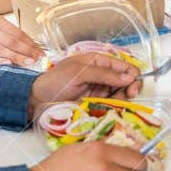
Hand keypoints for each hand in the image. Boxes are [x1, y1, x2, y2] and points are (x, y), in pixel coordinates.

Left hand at [27, 51, 141, 118]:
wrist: (38, 100)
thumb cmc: (55, 81)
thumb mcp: (79, 73)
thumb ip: (103, 74)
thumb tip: (128, 78)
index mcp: (98, 62)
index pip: (123, 66)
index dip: (131, 75)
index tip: (133, 85)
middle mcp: (102, 75)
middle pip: (126, 81)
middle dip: (131, 87)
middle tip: (130, 95)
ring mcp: (99, 91)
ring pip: (121, 94)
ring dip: (124, 98)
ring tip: (120, 102)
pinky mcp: (96, 104)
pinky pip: (112, 105)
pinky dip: (116, 107)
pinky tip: (115, 108)